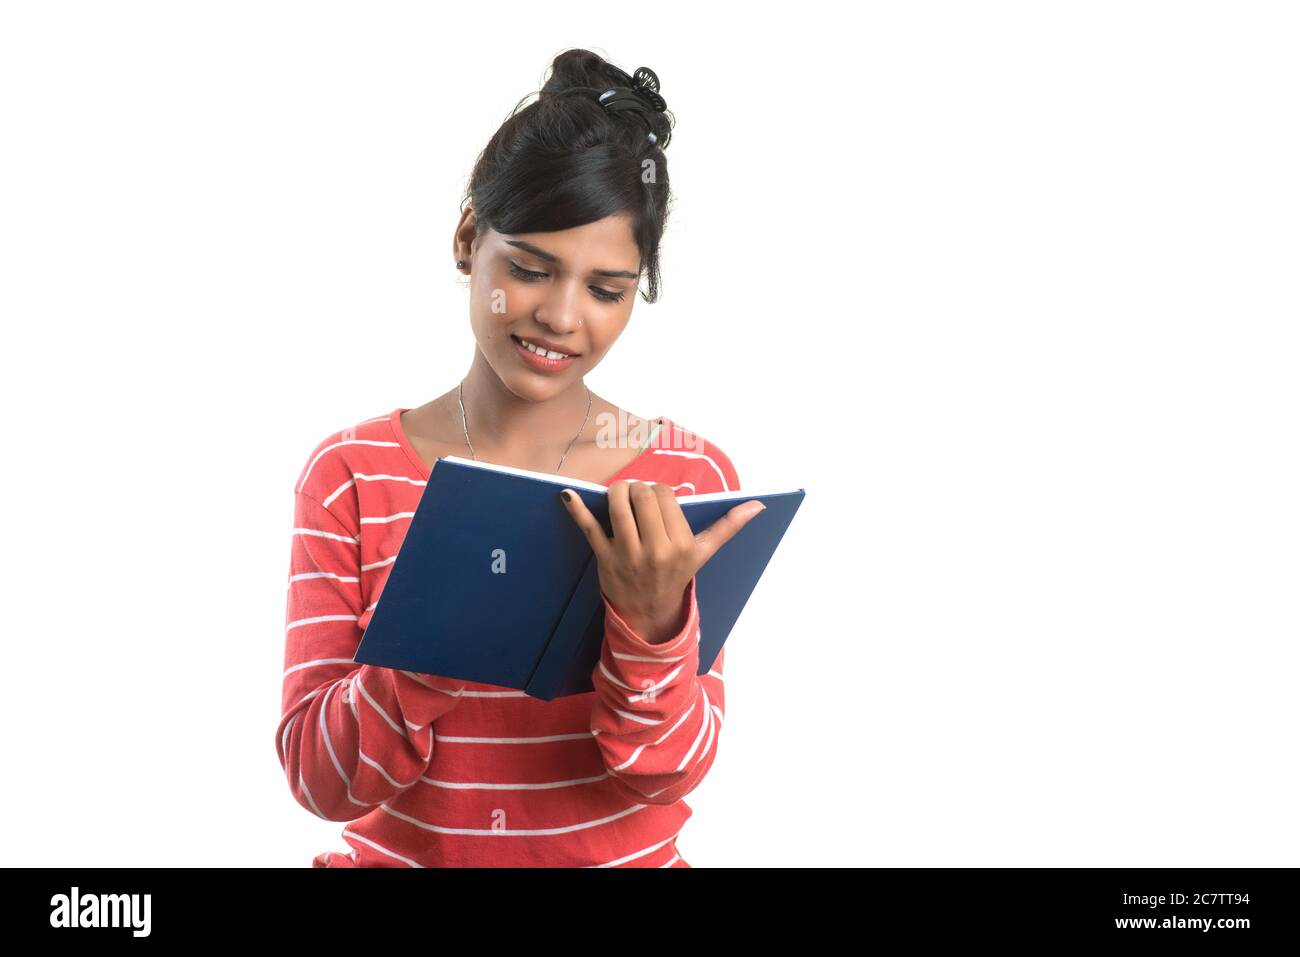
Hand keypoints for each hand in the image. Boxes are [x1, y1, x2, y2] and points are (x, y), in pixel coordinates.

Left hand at [560, 481, 765, 643]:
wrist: (650, 614)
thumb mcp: (704, 553)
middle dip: (639, 490)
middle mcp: (656, 549)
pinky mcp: (604, 558)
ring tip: (621, 497)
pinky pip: (588, 528)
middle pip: (642, 496)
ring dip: (617, 492)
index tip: (657, 502)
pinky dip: (577, 510)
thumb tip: (758, 505)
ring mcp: (628, 554)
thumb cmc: (677, 576)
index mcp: (682, 545)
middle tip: (638, 499)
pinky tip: (568, 495)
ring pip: (618, 504)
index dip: (658, 492)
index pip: (666, 496)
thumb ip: (728, 526)